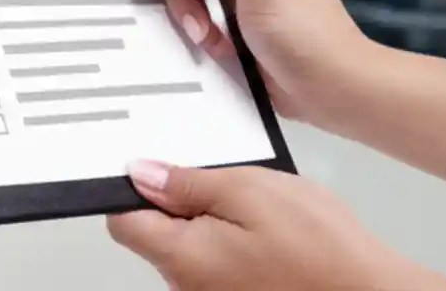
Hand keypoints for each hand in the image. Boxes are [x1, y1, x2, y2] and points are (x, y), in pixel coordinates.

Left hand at [107, 161, 445, 290]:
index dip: (134, 188)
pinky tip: (267, 231)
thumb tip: (142, 173)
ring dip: (211, 221)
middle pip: (156, 233)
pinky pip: (216, 263)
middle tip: (225, 180)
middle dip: (181, 201)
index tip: (158, 166)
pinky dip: (231, 241)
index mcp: (182, 258)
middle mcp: (187, 287)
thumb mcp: (251, 190)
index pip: (123, 221)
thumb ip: (188, 183)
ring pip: (189, 246)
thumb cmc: (321, 250)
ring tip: (255, 208)